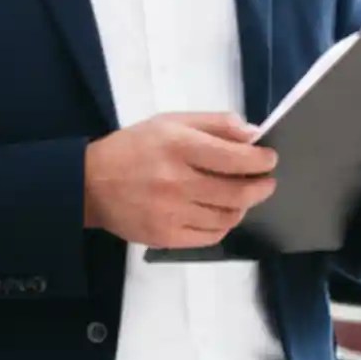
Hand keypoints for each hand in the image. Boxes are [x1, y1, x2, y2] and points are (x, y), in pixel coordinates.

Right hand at [84, 112, 278, 247]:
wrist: (91, 185)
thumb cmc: (134, 148)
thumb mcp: (170, 121)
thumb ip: (214, 123)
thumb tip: (253, 134)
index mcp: (178, 146)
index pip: (234, 157)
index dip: (260, 160)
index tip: (269, 160)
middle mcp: (176, 181)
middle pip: (237, 192)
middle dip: (260, 187)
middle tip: (266, 182)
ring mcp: (171, 213)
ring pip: (227, 216)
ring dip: (242, 206)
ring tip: (241, 197)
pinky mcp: (166, 237)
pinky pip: (211, 236)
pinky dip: (223, 225)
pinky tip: (219, 213)